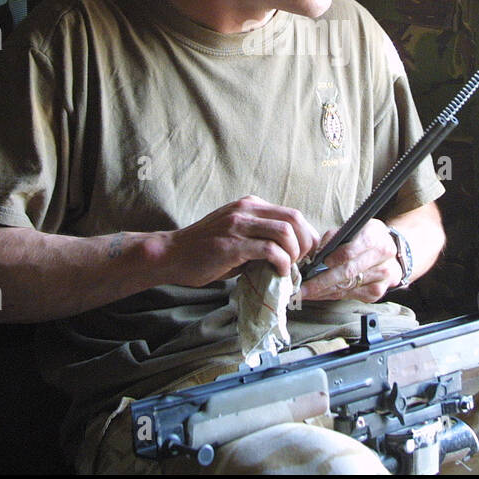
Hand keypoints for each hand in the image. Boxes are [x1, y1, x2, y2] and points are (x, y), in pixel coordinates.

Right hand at [158, 195, 319, 287]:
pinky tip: (278, 272)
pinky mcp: (233, 244)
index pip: (292, 214)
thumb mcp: (236, 234)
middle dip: (305, 244)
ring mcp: (239, 225)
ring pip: (285, 232)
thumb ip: (260, 236)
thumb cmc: (204, 250)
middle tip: (301, 263)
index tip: (306, 254)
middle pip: (294, 219)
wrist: (172, 255)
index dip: (306, 235)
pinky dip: (281, 263)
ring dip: (294, 254)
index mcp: (250, 205)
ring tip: (287, 268)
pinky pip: (270, 250)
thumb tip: (290, 253)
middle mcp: (247, 209)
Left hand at [300, 218, 400, 302]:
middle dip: (321, 282)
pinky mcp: (378, 292)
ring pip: (347, 287)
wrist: (391, 250)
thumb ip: (335, 237)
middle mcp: (382, 258)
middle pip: (347, 273)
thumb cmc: (365, 237)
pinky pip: (350, 296)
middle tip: (302, 288)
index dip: (332, 260)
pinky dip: (333, 296)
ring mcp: (382, 277)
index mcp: (375, 236)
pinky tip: (320, 294)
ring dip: (324, 292)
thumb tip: (317, 254)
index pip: (350, 252)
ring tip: (306, 293)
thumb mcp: (353, 228)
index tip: (314, 266)